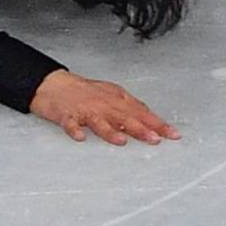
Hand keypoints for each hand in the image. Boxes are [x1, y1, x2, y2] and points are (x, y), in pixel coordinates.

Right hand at [29, 71, 179, 145]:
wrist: (53, 84)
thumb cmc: (83, 91)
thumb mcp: (111, 95)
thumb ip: (130, 108)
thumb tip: (151, 118)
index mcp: (115, 99)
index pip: (141, 112)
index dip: (157, 123)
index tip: (172, 134)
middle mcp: (103, 104)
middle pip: (124, 117)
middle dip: (140, 128)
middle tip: (155, 139)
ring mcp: (84, 110)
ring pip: (99, 121)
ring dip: (110, 131)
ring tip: (122, 140)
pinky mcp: (66, 115)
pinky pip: (71, 124)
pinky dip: (75, 130)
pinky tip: (80, 137)